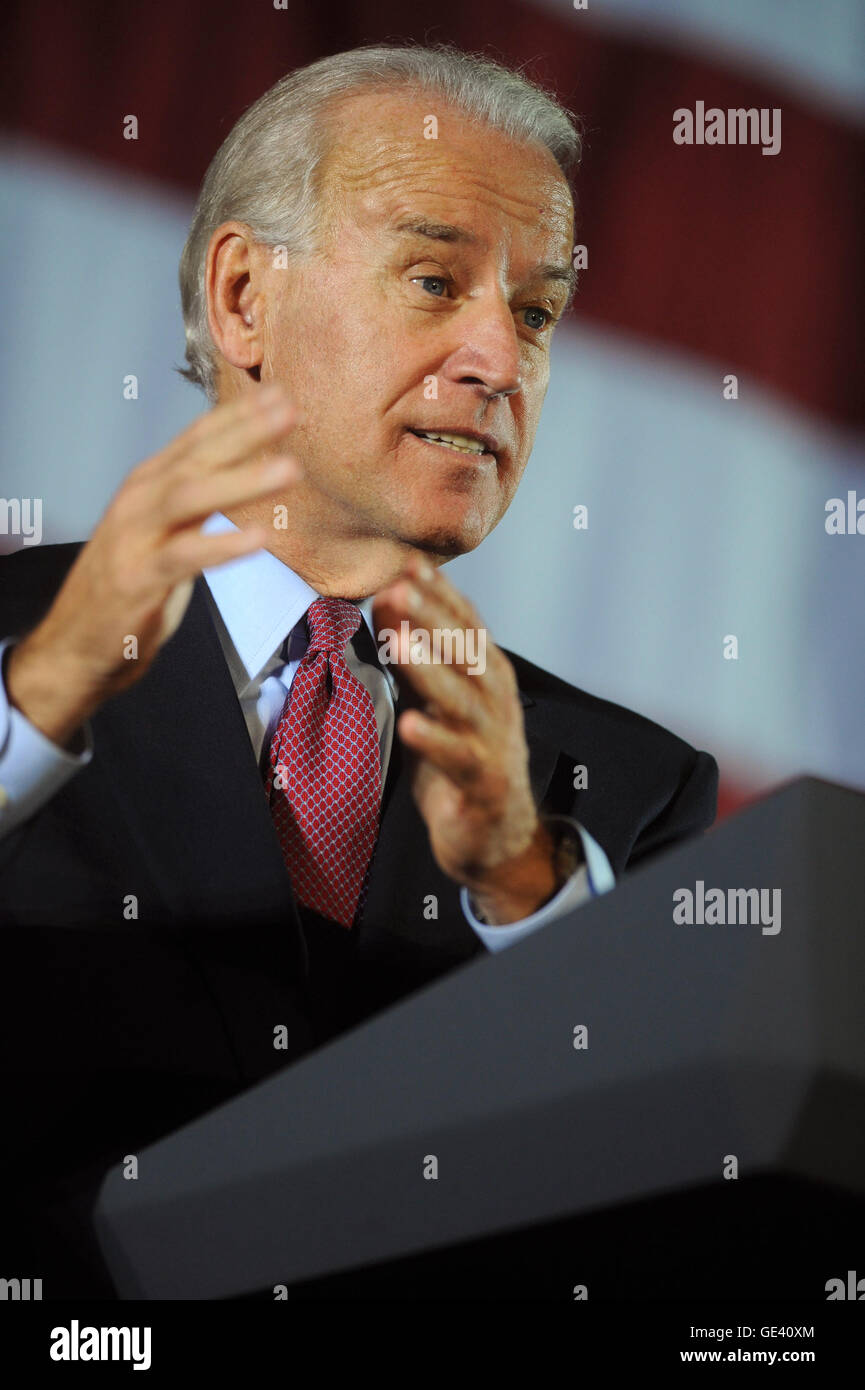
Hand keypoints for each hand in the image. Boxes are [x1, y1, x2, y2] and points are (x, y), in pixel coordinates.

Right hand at [6, 385, 301, 746]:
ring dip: (242, 480)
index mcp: (148, 485)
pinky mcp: (138, 580)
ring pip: (190, 497)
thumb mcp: (164, 532)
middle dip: (244, 432)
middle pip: (196, 457)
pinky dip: (224, 545)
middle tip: (290, 411)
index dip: (237, 415)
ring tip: (290, 469)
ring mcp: (135, 539)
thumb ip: (195, 502)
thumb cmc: (127, 586)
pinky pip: (185, 556)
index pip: (196, 439)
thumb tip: (243, 471)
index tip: (279, 394)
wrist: (76, 644)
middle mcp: (139, 502)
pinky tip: (260, 538)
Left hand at [373, 555, 566, 923]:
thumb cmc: (463, 755)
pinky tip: (410, 724)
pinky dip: (435, 740)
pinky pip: (456, 757)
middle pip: (465, 652)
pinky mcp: (482, 781)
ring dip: (430, 668)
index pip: (465, 623)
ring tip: (399, 641)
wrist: (494, 832)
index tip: (407, 563)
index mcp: (488, 673)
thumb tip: (385, 598)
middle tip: (398, 588)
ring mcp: (492, 739)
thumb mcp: (438, 696)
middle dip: (432, 618)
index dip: (438, 593)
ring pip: (460, 698)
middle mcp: (496, 699)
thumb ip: (416, 652)